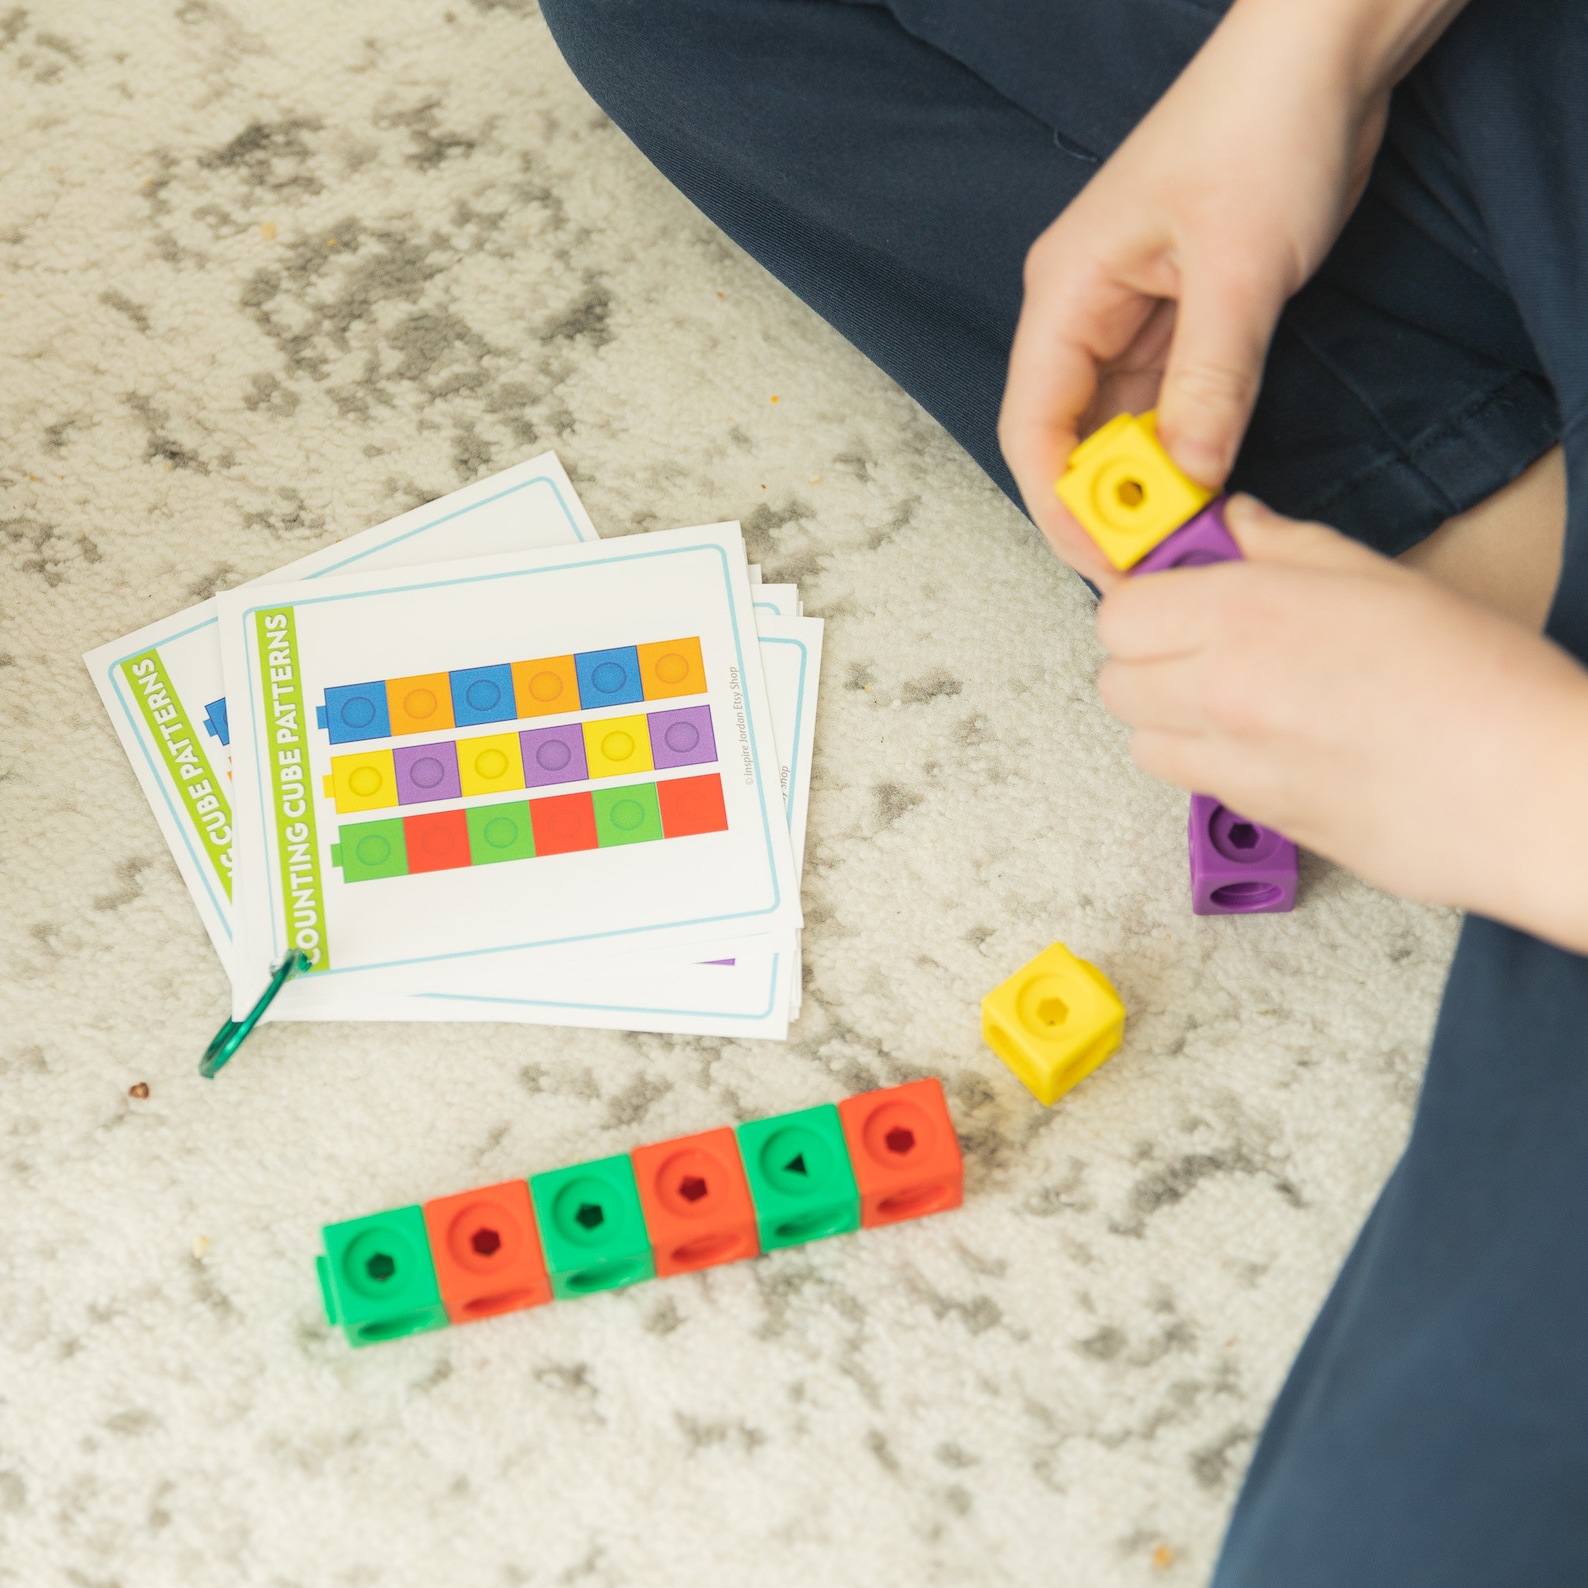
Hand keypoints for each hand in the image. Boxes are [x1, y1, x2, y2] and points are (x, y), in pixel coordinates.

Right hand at [998, 0, 1467, 585]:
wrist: (1323, 53)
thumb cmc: (1264, 123)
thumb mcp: (1240, 266)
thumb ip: (1212, 380)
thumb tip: (1191, 472)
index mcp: (1067, 291)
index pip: (1034, 425)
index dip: (1059, 504)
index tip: (1104, 559)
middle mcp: (1084, 310)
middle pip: (1069, 436)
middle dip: (1104, 503)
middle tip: (1154, 558)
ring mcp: (1130, 317)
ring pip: (1118, 427)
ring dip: (1146, 482)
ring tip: (1183, 532)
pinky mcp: (1179, 320)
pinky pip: (1164, 405)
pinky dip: (1181, 448)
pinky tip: (1204, 482)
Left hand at [1095, 496, 1587, 952]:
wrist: (1530, 790)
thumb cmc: (1479, 681)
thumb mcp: (1380, 576)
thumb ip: (1286, 547)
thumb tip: (1237, 526)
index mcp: (1246, 616)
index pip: (1119, 611)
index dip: (1143, 600)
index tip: (1173, 593)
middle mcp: (1221, 694)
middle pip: (1114, 679)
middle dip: (1145, 657)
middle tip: (1199, 642)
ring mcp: (1233, 765)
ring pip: (1140, 741)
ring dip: (1168, 716)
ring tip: (1231, 696)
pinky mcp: (1255, 820)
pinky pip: (1193, 785)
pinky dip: (1208, 762)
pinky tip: (1267, 741)